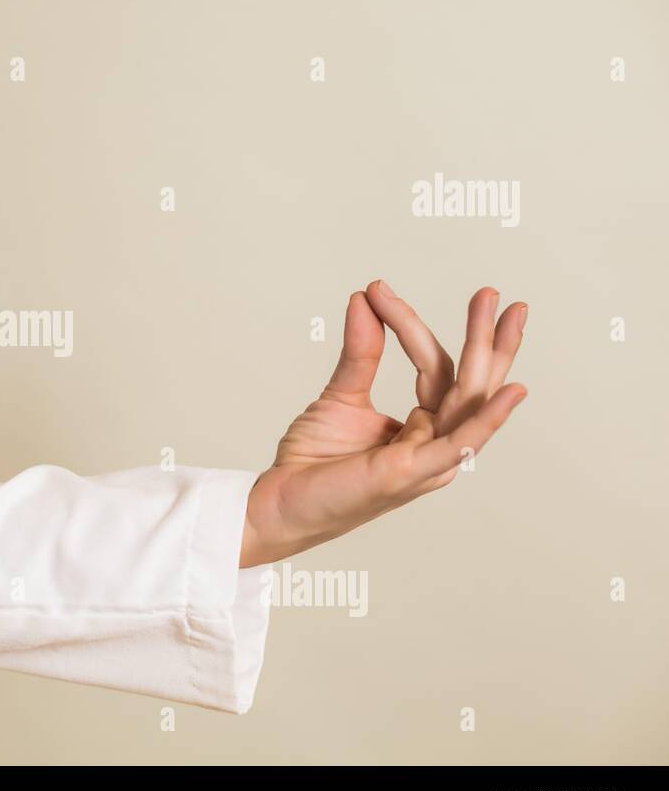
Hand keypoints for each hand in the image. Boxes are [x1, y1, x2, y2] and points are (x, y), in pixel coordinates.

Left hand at [240, 281, 527, 566]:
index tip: (378, 289)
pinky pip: (459, 444)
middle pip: (469, 383)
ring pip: (468, 401)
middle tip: (490, 293)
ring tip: (501, 310)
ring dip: (486, 354)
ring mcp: (428, 462)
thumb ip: (361, 352)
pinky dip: (488, 418)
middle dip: (484, 337)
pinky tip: (512, 391)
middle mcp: (433, 445)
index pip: (434, 369)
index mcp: (422, 428)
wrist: (279, 501)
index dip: (410, 325)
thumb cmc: (313, 462)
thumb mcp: (340, 395)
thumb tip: (365, 298)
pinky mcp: (411, 473)